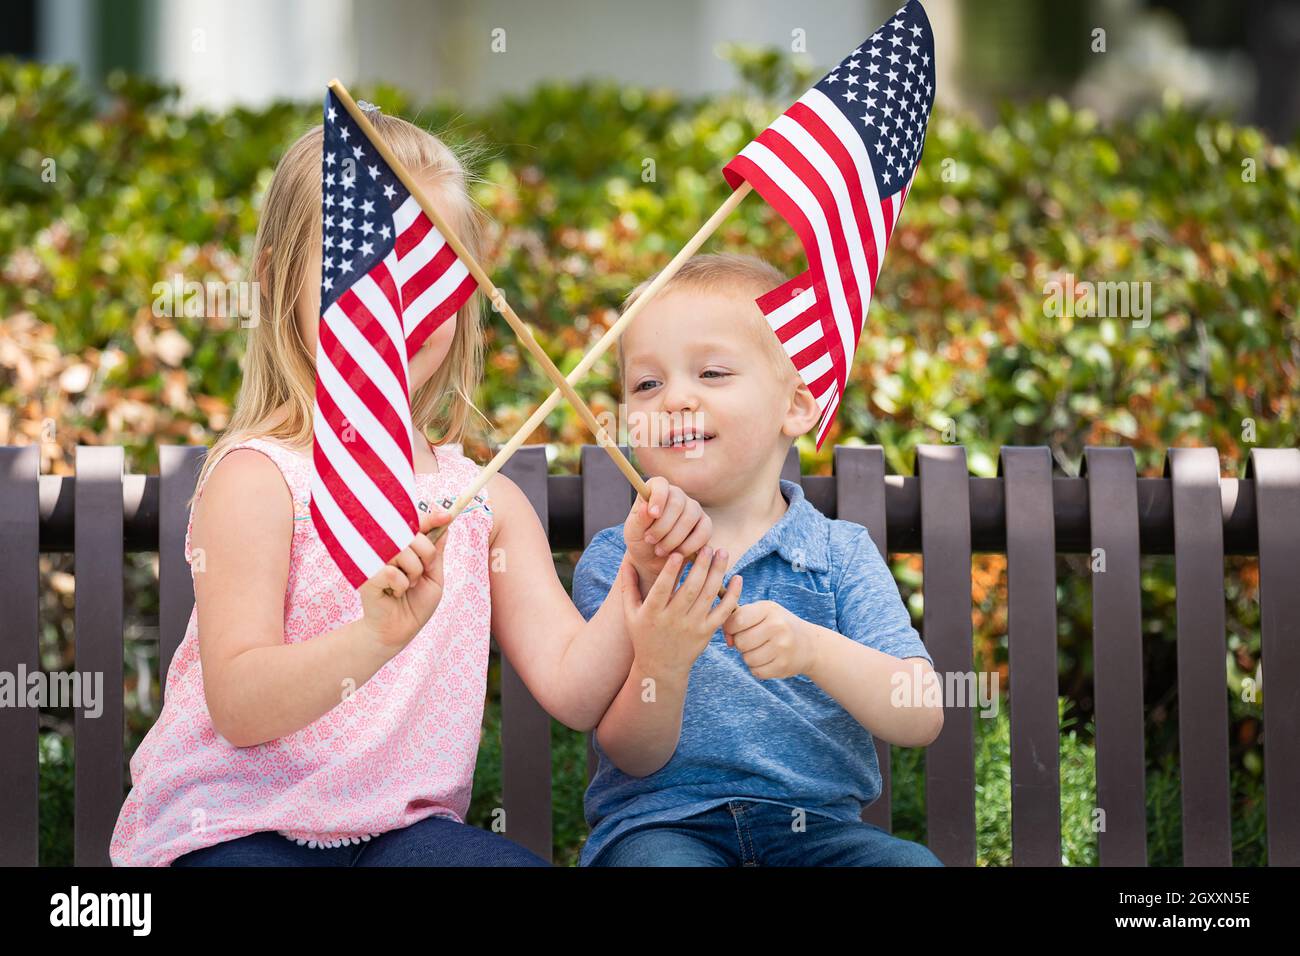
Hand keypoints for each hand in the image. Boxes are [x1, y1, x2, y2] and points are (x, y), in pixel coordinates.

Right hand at [358, 506, 453, 652]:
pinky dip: (401, 586)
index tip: (448, 515)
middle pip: (413, 535)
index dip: (432, 518)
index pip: (416, 523)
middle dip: (426, 554)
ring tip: (407, 585)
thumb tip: (445, 525)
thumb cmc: (416, 603)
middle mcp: (386, 547)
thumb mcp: (434, 577)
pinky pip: (392, 573)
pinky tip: (394, 593)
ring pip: (403, 553)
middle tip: (420, 573)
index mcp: (403, 545)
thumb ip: (436, 552)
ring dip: (414, 573)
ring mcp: (374, 560)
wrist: (400, 629)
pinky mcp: (366, 576)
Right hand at [619, 546, 741, 678]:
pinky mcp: (706, 633)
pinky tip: (737, 578)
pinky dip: (732, 595)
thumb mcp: (631, 614)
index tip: (678, 553)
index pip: (662, 589)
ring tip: (722, 553)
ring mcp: (692, 627)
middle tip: (708, 546)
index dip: (670, 571)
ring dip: (717, 573)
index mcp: (653, 613)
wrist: (661, 668)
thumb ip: (628, 587)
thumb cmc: (644, 636)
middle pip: (690, 589)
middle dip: (701, 566)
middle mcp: (673, 620)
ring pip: (708, 596)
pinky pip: (723, 612)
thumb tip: (625, 561)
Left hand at [623, 476, 711, 592]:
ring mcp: (693, 509)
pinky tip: (677, 553)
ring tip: (660, 550)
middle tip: (650, 540)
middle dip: (662, 526)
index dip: (658, 498)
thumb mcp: (633, 531)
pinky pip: (704, 532)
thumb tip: (646, 507)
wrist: (652, 560)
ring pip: (690, 518)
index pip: (660, 484)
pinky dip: (689, 546)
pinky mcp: (705, 525)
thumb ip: (639, 519)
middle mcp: (677, 495)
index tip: (653, 515)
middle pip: (677, 503)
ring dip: (673, 538)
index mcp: (656, 491)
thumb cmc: (641, 540)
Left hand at [722, 600, 818, 679]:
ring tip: (761, 650)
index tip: (736, 630)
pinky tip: (767, 660)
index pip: (736, 621)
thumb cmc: (777, 625)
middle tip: (752, 641)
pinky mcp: (783, 666)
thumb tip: (728, 639)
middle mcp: (777, 626)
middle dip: (741, 643)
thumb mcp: (763, 612)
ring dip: (749, 657)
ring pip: (747, 659)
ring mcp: (782, 647)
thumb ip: (740, 618)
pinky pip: (756, 671)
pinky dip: (757, 668)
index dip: (730, 628)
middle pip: (740, 642)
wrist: (809, 644)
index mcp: (769, 609)